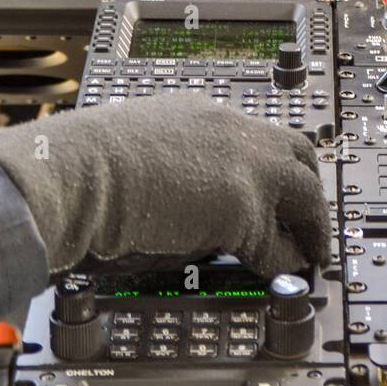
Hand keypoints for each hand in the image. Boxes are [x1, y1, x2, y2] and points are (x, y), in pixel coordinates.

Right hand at [0, 93, 330, 278]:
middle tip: (311, 217)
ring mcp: (244, 168)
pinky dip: (284, 260)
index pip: (257, 135)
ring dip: (311, 225)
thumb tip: (174, 196)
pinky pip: (279, 243)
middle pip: (298, 154)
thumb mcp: (136, 146)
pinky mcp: (243, 208)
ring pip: (305, 194)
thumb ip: (168, 161)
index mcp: (202, 115)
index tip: (277, 185)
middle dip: (309, 188)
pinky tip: (283, 270)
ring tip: (312, 250)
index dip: (272, 163)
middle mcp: (232, 133)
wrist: (74, 173)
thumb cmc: (81, 165)